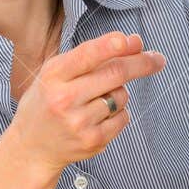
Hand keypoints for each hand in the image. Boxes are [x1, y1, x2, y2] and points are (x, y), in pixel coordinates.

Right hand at [5, 31, 165, 175]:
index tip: (134, 40)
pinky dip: (119, 112)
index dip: (113, 45)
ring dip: (120, 92)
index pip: (88, 55)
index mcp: (53, 75)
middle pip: (115, 73)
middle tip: (157, 58)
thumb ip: (90, 57)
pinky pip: (123, 118)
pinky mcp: (92, 141)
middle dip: (142, 63)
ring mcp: (79, 122)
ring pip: (121, 96)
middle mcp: (64, 98)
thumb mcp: (55, 74)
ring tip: (98, 98)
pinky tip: (99, 116)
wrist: (31, 147)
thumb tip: (133, 42)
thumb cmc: (47, 102)